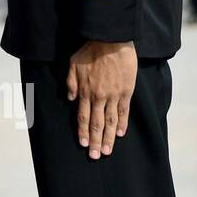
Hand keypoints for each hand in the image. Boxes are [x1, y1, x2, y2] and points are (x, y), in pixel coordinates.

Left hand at [67, 41, 136, 159]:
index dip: (82, 132)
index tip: (83, 144)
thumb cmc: (90, 50)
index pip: (82, 117)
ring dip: (108, 137)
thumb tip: (70, 98)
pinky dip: (122, 123)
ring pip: (111, 121)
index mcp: (85, 91)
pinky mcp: (126, 91)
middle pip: (96, 123)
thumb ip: (70, 82)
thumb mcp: (73, 64)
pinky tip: (120, 134)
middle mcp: (99, 97)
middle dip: (95, 141)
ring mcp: (113, 95)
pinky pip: (124, 111)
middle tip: (96, 156)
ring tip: (107, 151)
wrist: (111, 41)